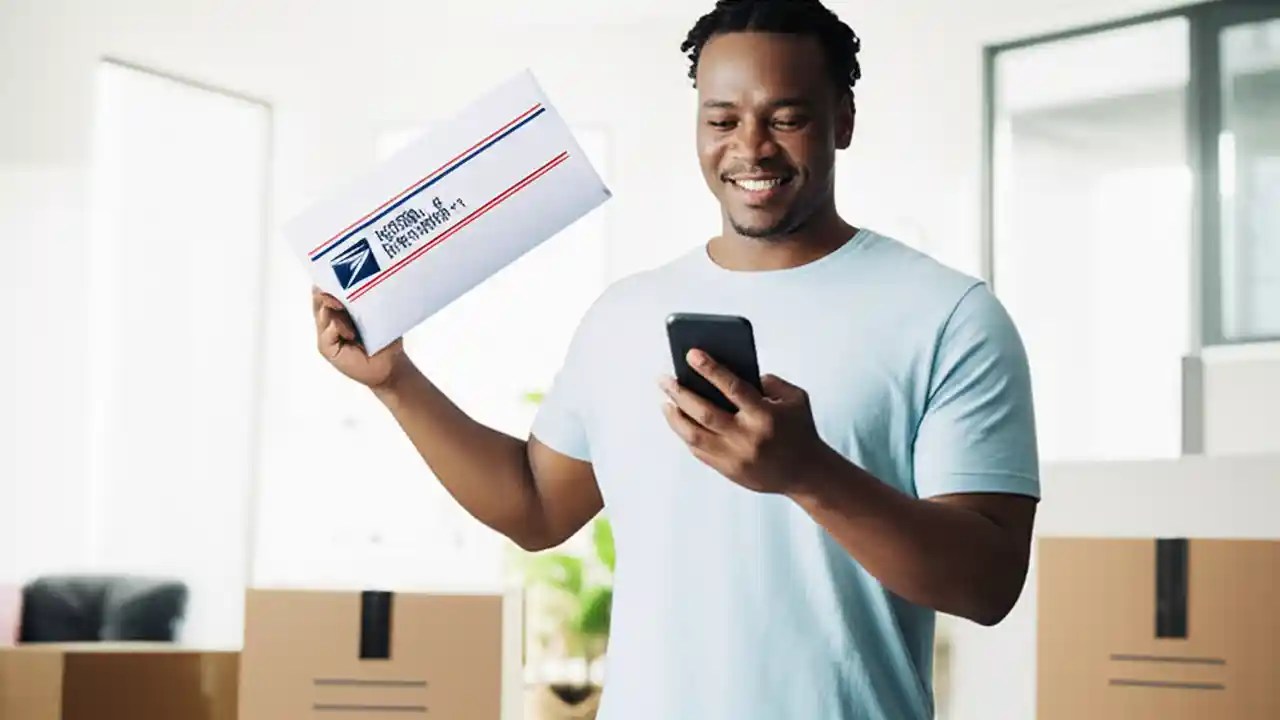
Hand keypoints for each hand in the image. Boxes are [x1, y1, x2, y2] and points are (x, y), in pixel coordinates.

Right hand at [312, 286, 409, 389]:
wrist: (390, 364)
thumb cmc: (385, 339)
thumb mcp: (378, 316)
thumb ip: (369, 303)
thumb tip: (368, 282)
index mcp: (341, 309)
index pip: (329, 291)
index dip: (328, 281)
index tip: (333, 271)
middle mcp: (331, 319)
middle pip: (319, 300)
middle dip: (325, 291)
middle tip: (333, 286)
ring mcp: (327, 334)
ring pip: (322, 314)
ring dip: (331, 307)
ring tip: (340, 305)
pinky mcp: (328, 349)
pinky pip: (327, 334)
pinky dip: (336, 329)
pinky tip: (346, 330)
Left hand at [659, 349, 832, 494]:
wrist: (807, 474)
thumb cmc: (800, 429)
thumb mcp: (795, 399)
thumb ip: (769, 381)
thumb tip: (731, 371)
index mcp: (765, 416)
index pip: (732, 387)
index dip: (710, 369)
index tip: (691, 353)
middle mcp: (747, 437)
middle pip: (704, 412)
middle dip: (680, 392)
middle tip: (664, 378)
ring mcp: (735, 457)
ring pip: (694, 435)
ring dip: (675, 416)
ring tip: (665, 401)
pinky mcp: (728, 471)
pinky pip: (699, 451)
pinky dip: (685, 434)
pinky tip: (679, 421)